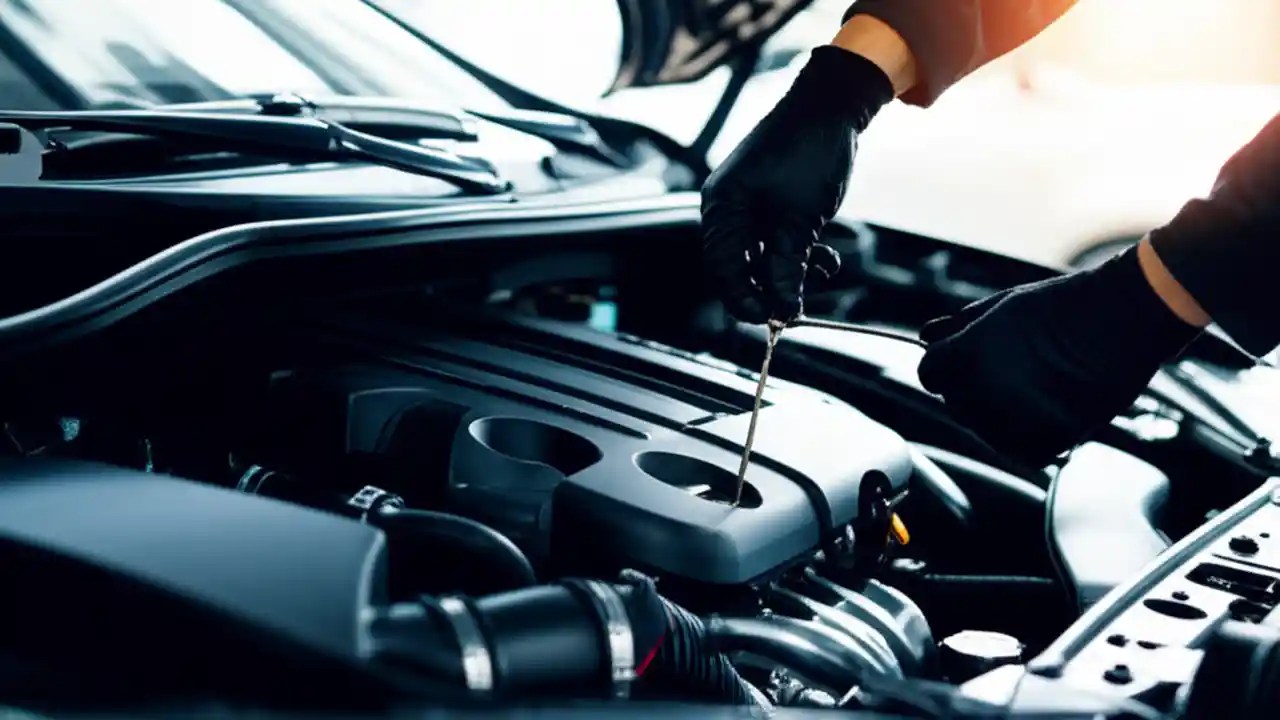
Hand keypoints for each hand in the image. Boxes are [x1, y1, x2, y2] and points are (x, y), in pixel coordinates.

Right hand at [701, 46, 892, 323]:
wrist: (832, 105)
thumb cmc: (810, 154)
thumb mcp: (801, 222)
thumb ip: (788, 269)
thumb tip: (783, 313)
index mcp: (722, 209)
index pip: (722, 271)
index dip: (745, 301)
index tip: (775, 320)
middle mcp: (727, 207)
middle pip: (738, 267)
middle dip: (769, 289)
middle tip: (797, 308)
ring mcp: (747, 202)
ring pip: (761, 256)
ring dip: (789, 271)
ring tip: (820, 272)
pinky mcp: (769, 199)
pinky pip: (775, 238)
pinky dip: (798, 252)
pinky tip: (825, 256)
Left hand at [917, 248, 1200, 466]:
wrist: (1126, 317)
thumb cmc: (1062, 306)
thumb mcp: (1001, 305)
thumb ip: (957, 325)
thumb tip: (926, 336)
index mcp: (964, 357)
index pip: (930, 375)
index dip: (946, 367)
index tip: (967, 362)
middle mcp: (981, 393)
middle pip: (957, 403)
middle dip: (973, 389)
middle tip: (1013, 370)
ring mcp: (1013, 421)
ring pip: (986, 430)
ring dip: (1000, 414)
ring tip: (1035, 385)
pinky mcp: (1047, 442)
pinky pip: (1019, 450)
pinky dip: (1030, 436)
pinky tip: (1048, 406)